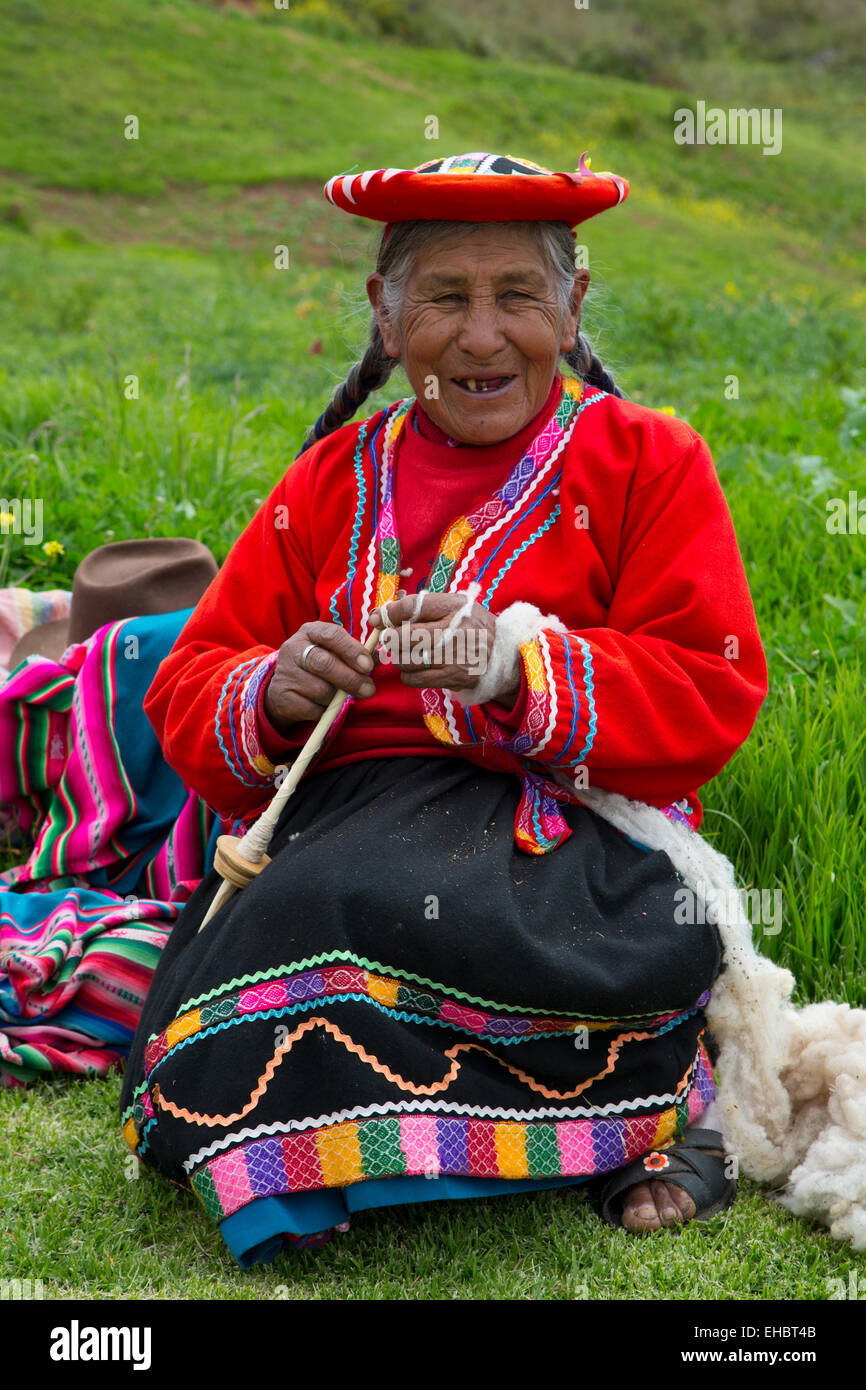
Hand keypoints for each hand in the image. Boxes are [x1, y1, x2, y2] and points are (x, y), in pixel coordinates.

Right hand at [264, 621, 376, 731]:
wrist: (286, 686)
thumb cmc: (319, 665)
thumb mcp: (335, 653)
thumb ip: (359, 654)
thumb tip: (382, 656)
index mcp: (310, 632)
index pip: (332, 635)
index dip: (352, 650)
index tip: (368, 666)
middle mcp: (293, 648)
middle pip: (324, 664)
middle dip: (351, 679)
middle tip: (368, 689)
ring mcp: (285, 672)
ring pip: (320, 690)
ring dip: (336, 697)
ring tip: (339, 696)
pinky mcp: (281, 696)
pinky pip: (311, 708)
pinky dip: (323, 710)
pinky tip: (322, 705)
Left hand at [370, 591, 503, 696]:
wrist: (500, 653)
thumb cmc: (469, 625)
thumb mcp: (453, 605)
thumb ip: (420, 607)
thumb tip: (380, 615)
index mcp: (454, 606)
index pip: (411, 606)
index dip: (389, 612)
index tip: (378, 618)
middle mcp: (454, 630)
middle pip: (404, 636)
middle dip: (390, 638)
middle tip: (391, 639)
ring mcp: (453, 656)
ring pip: (405, 660)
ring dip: (398, 657)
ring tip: (406, 653)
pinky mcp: (452, 677)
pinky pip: (414, 679)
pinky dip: (407, 674)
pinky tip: (415, 668)